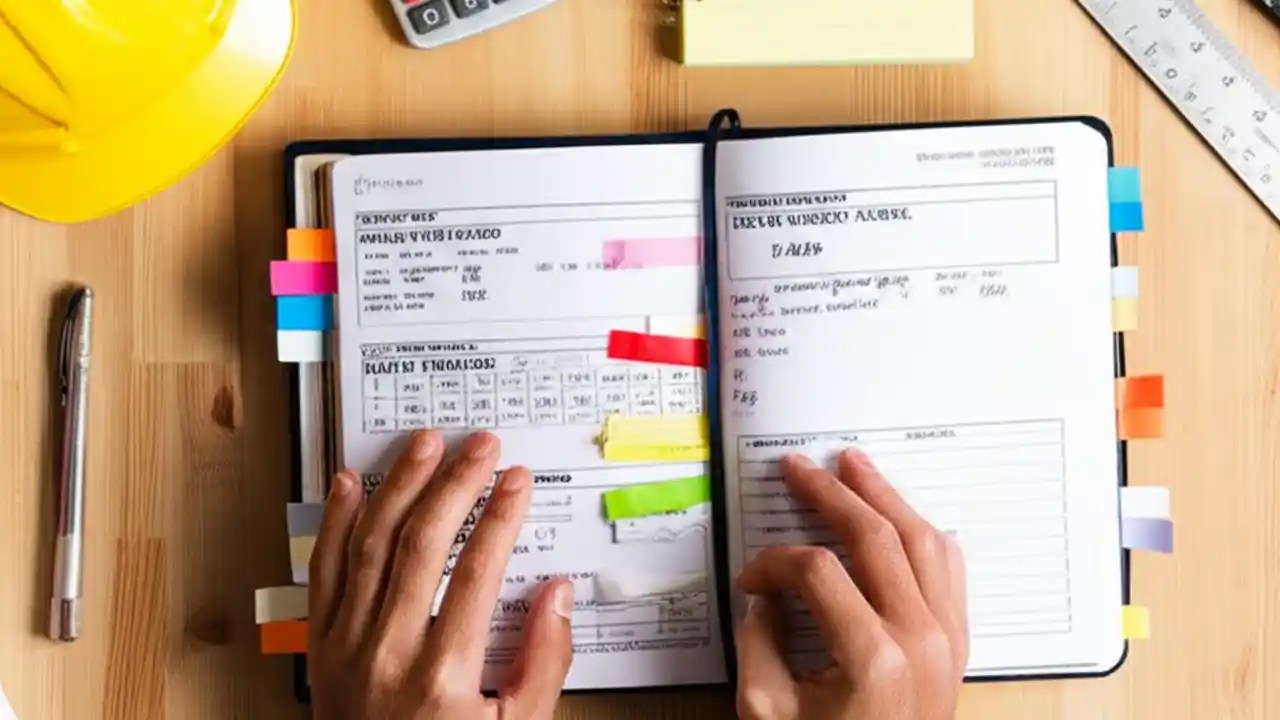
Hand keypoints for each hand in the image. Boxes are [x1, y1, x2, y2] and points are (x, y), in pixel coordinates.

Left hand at [308, 430, 574, 719]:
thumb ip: (543, 664)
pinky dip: (337, 522)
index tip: (516, 482)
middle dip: (456, 484)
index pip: (477, 571)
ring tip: (424, 446)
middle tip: (480, 447)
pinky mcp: (320, 646)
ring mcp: (348, 646)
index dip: (500, 517)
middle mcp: (389, 652)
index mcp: (444, 675)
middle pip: (424, 543)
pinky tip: (351, 485)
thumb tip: (557, 597)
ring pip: (372, 544)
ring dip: (400, 486)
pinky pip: (324, 571)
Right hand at [734, 450, 967, 719]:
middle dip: (830, 494)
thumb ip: (760, 640)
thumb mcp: (768, 709)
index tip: (751, 580)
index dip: (774, 564)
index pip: (817, 571)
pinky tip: (902, 516)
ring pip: (922, 541)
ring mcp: (947, 642)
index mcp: (872, 658)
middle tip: (800, 467)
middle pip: (876, 537)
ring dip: (885, 497)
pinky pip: (950, 570)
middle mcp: (920, 641)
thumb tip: (766, 594)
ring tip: (855, 466)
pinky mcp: (956, 647)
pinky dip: (924, 534)